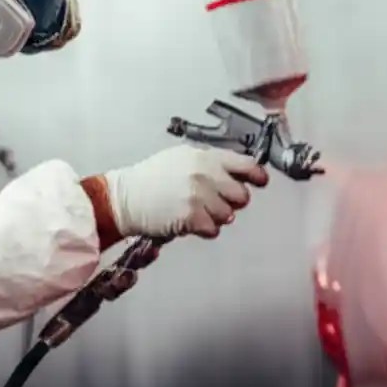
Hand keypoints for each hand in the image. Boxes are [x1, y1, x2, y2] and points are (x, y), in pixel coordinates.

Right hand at [104, 145, 268, 238]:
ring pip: (229, 215)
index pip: (245, 164)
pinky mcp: (192, 216)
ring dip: (216, 217)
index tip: (261, 181)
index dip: (256, 175)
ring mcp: (199, 195)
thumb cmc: (151, 178)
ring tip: (197, 211)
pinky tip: (190, 221)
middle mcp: (205, 174)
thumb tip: (236, 171)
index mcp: (204, 156)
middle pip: (241, 194)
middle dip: (232, 201)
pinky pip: (214, 229)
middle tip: (215, 202)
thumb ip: (210, 163)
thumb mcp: (181, 157)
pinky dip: (205, 229)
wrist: (126, 197)